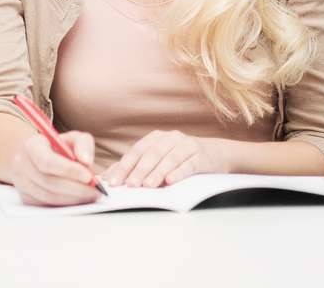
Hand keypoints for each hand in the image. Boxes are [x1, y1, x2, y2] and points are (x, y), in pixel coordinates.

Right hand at [11, 130, 99, 206]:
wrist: (38, 157)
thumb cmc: (58, 147)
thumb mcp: (73, 138)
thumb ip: (83, 144)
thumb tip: (87, 161)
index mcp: (31, 145)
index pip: (47, 161)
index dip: (68, 170)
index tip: (89, 176)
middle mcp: (21, 164)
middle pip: (49, 182)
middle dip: (75, 188)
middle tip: (96, 190)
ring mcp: (21, 183)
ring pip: (49, 196)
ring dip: (73, 198)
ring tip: (91, 195)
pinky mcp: (25, 198)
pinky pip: (47, 205)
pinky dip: (65, 204)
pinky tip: (79, 199)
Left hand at [104, 130, 227, 187]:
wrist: (215, 154)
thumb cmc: (181, 159)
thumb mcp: (160, 159)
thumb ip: (136, 166)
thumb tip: (108, 177)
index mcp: (157, 137)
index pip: (137, 151)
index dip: (124, 165)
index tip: (113, 181)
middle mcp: (171, 138)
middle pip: (152, 154)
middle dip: (139, 170)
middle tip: (130, 185)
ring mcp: (186, 145)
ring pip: (169, 159)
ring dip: (157, 172)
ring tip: (148, 185)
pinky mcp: (201, 155)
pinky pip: (188, 164)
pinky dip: (178, 172)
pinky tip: (170, 181)